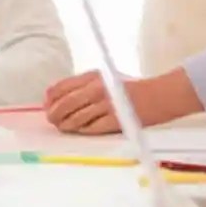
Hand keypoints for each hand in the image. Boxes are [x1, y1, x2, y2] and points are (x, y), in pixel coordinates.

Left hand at [44, 69, 196, 133]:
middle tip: (52, 119)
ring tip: (63, 126)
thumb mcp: (105, 79)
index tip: (46, 104)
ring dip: (66, 124)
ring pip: (76, 118)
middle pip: (65, 103)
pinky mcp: (115, 120)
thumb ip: (84, 85)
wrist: (158, 95)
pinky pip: (91, 128)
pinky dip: (82, 130)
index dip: (50, 97)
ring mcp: (106, 105)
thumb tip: (57, 96)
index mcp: (93, 76)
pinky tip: (79, 130)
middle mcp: (97, 89)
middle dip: (54, 113)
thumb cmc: (130, 88)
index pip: (62, 86)